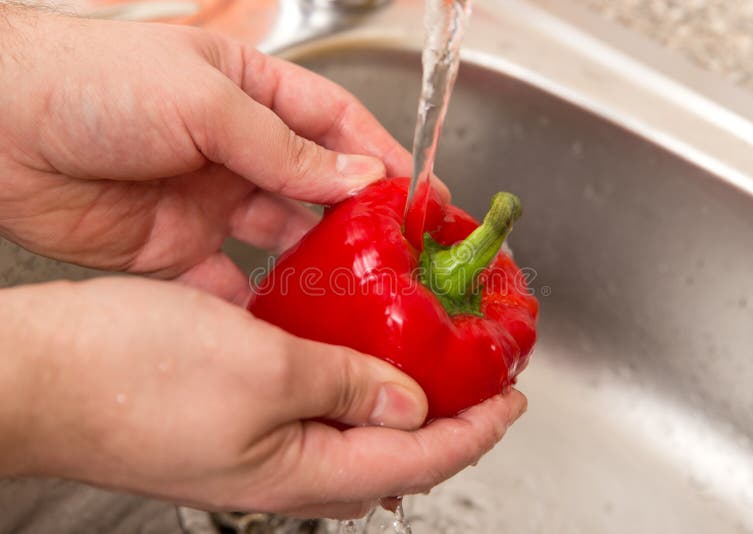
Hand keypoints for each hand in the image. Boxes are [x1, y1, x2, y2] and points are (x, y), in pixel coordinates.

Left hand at [0, 7, 444, 302]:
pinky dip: (260, 304)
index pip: (337, 127)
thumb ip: (282, 147)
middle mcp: (238, 149)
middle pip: (318, 189)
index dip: (383, 159)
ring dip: (320, 265)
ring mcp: (211, 201)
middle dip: (361, 221)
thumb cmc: (92, 84)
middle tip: (404, 257)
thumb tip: (356, 180)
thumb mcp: (203, 101)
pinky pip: (233, 281)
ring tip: (362, 295)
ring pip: (284, 238)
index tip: (425, 196)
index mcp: (252, 94)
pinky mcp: (177, 249)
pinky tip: (291, 323)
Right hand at [0, 278, 525, 517]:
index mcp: (303, 469)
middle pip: (394, 452)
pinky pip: (314, 402)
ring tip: (433, 354)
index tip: (515, 396)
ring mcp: (258, 443)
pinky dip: (351, 375)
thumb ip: (347, 384)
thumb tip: (411, 402)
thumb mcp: (263, 369)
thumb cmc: (134, 375)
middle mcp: (286, 467)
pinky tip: (353, 340)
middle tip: (484, 374)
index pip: (419, 460)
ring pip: (357, 428)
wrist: (40, 373)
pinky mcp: (233, 414)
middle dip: (450, 417)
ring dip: (402, 393)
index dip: (476, 428)